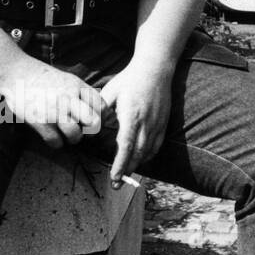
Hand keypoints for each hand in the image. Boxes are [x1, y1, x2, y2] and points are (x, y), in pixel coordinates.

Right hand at [0, 56, 104, 149]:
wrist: (14, 71)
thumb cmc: (42, 77)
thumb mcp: (67, 79)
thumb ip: (82, 93)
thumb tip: (98, 113)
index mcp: (77, 86)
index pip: (101, 107)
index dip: (100, 117)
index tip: (92, 120)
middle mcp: (68, 98)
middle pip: (93, 123)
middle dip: (90, 131)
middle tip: (82, 130)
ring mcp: (53, 110)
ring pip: (75, 135)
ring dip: (73, 139)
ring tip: (66, 135)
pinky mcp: (39, 121)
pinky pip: (55, 141)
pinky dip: (57, 143)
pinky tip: (53, 137)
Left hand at [100, 57, 173, 186]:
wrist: (155, 68)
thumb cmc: (130, 79)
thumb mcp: (110, 91)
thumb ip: (101, 111)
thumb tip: (91, 127)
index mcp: (131, 116)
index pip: (125, 146)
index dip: (120, 164)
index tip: (114, 178)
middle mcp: (146, 123)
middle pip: (137, 154)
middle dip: (126, 171)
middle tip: (116, 185)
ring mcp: (157, 124)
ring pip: (147, 152)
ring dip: (136, 166)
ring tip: (125, 176)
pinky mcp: (163, 124)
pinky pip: (156, 146)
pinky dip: (148, 156)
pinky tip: (139, 161)